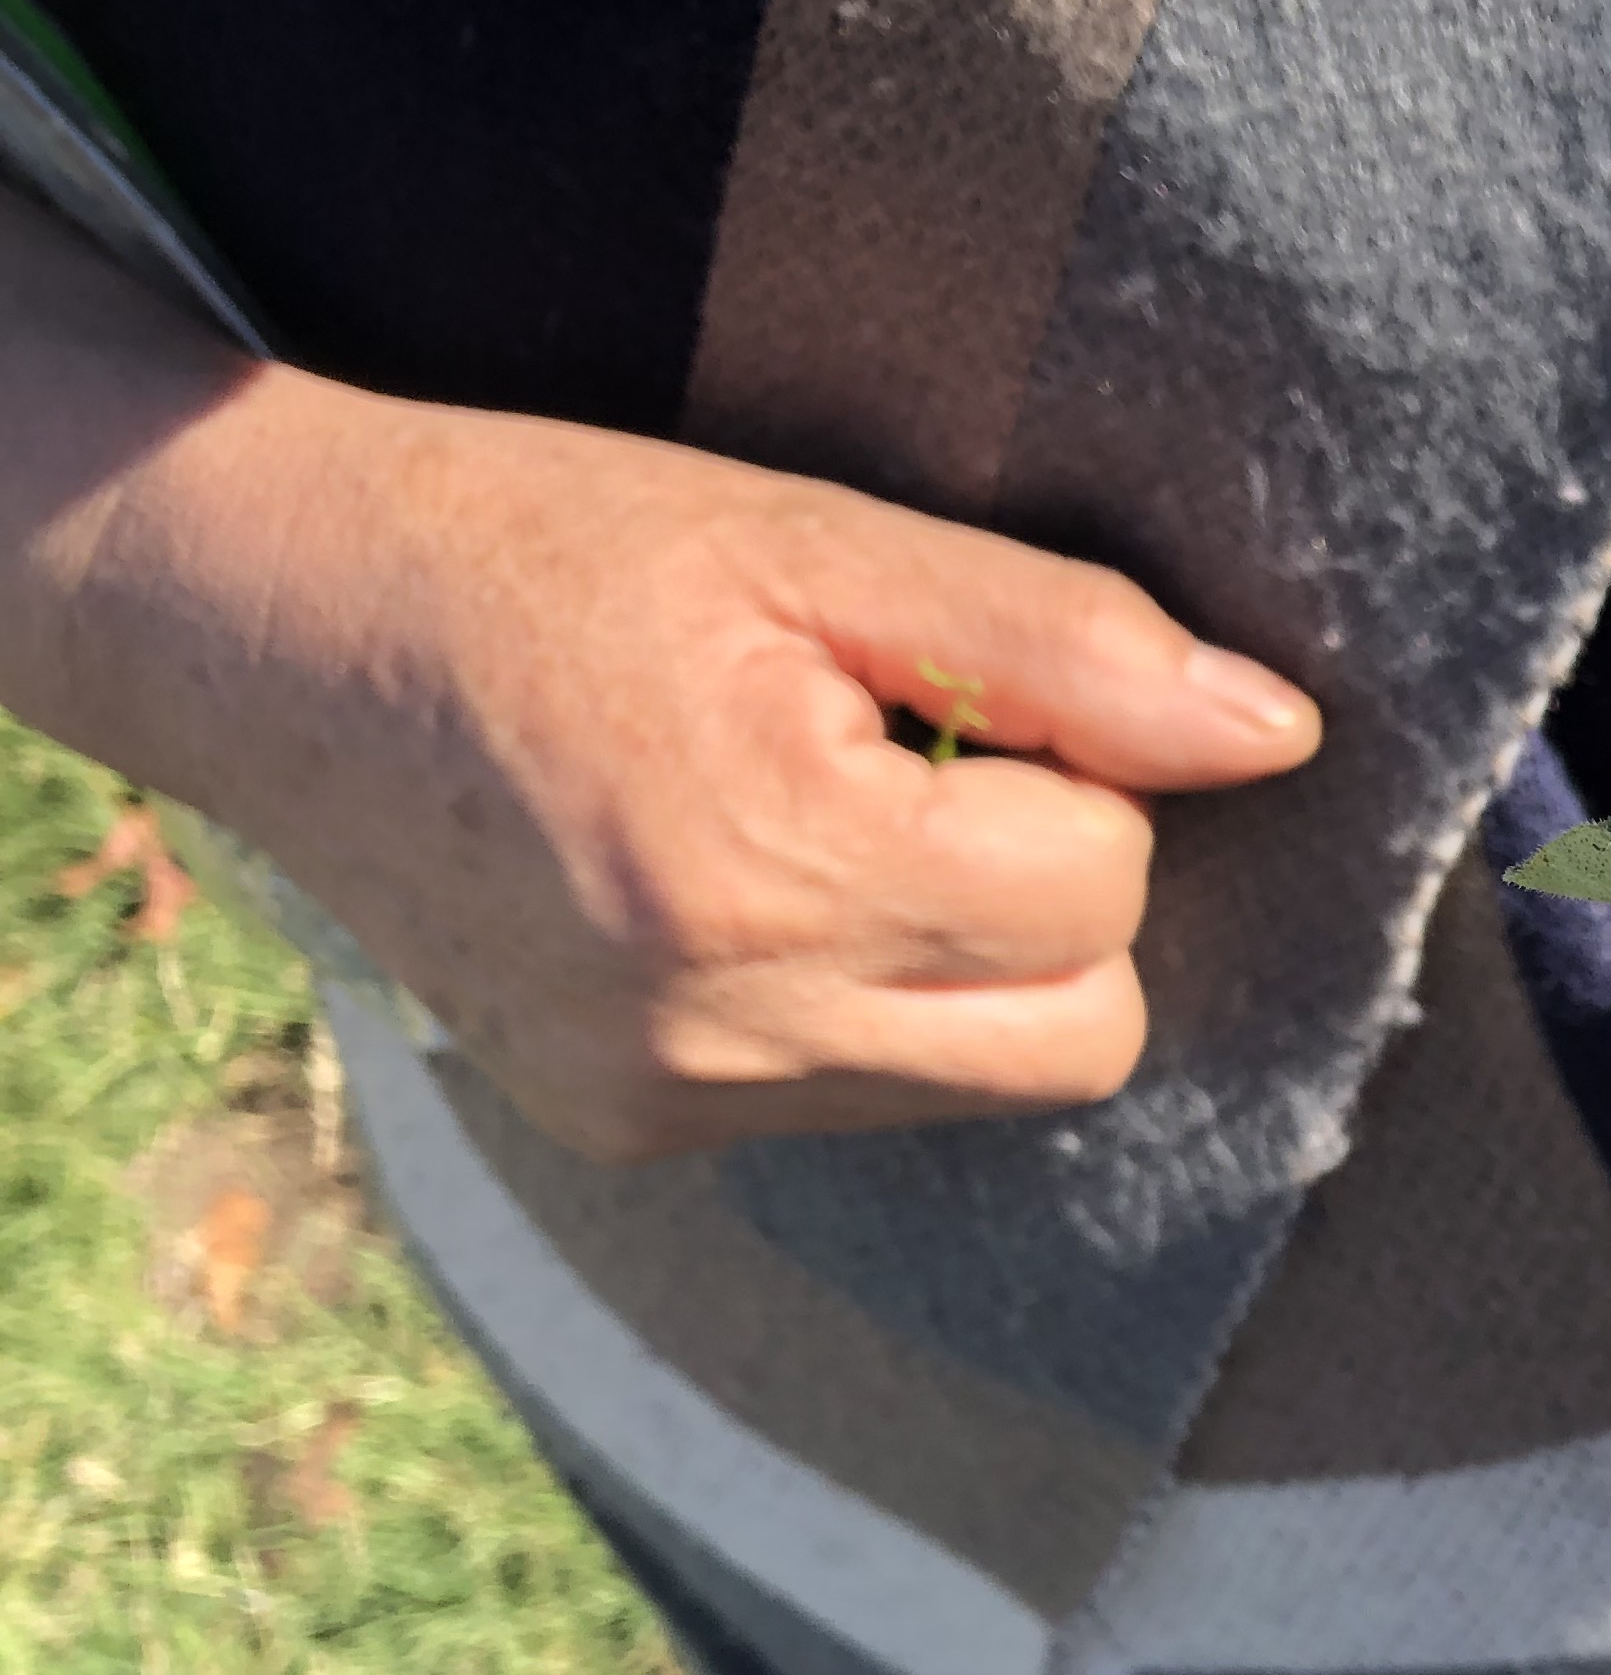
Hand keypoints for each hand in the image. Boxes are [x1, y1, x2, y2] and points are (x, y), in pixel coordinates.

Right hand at [42, 364, 1319, 1160]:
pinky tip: (745, 898)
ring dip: (966, 964)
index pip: (1099, 886)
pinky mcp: (633, 1136)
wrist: (269, 628)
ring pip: (989, 1081)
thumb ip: (1061, 644)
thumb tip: (1278, 736)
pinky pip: (863, 1105)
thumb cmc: (543, 548)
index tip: (947, 698)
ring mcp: (671, 1102)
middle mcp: (723, 1026)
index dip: (1071, 775)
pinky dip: (860, 1011)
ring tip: (823, 830)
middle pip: (1085, 1033)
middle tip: (926, 779)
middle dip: (1057, 904)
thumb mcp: (809, 537)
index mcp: (771, 863)